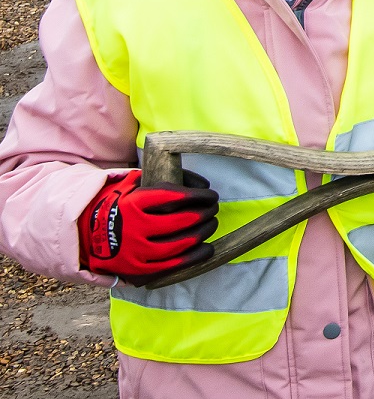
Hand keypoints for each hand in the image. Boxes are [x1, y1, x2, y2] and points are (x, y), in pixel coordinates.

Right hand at [79, 169, 217, 283]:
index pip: (176, 197)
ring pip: (178, 245)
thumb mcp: (131, 184)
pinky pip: (170, 266)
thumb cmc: (115, 205)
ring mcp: (134, 252)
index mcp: (133, 203)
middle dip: (204, 214)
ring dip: (201, 234)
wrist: (82, 235)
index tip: (211, 195)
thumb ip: (161, 179)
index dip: (199, 195)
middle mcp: (134, 228)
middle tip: (213, 210)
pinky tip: (206, 249)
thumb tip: (200, 183)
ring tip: (211, 225)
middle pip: (181, 221)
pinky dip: (193, 258)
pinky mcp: (135, 271)